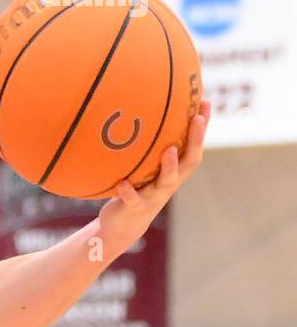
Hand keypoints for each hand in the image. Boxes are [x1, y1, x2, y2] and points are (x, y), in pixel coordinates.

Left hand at [97, 101, 210, 252]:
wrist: (123, 225)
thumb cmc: (135, 188)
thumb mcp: (142, 167)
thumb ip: (145, 147)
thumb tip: (137, 111)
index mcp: (174, 171)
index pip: (193, 146)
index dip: (201, 127)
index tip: (205, 101)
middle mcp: (169, 182)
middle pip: (189, 161)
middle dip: (195, 140)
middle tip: (197, 118)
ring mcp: (154, 196)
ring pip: (167, 181)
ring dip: (169, 166)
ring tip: (169, 149)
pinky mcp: (135, 208)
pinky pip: (133, 199)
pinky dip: (128, 191)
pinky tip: (122, 184)